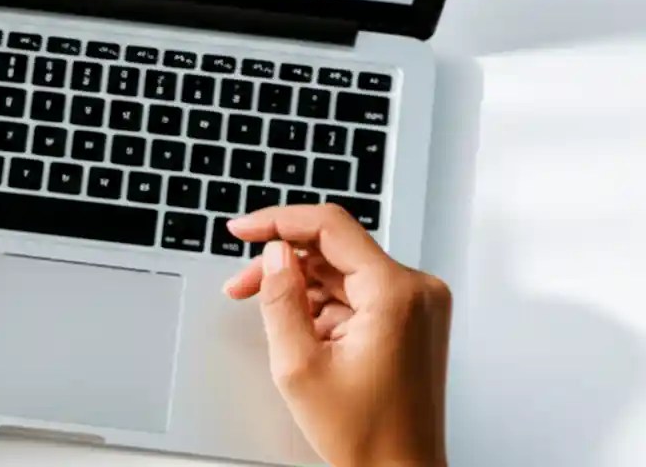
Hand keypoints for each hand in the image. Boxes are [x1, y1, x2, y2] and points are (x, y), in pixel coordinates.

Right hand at [224, 205, 452, 466]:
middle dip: (282, 263)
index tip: (243, 229)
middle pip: (333, 249)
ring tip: (265, 313)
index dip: (278, 221)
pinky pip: (356, 291)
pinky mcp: (410, 317)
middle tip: (240, 284)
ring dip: (299, 285)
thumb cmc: (367, 436)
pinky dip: (322, 303)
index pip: (330, 227)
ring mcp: (417, 303)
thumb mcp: (299, 367)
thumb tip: (274, 254)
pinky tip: (299, 328)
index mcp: (394, 294)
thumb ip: (281, 299)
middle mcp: (415, 290)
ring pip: (342, 270)